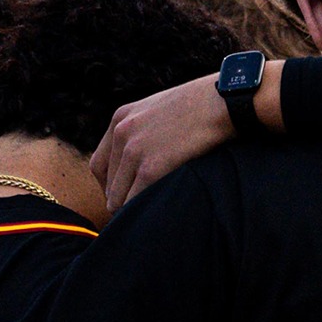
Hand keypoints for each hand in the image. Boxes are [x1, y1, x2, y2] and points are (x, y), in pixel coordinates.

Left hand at [91, 74, 232, 210]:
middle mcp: (121, 133)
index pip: (100, 165)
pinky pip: (136, 201)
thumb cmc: (201, 105)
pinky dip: (145, 212)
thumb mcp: (159, 109)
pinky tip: (157, 216)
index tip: (124, 196)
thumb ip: (144, 129)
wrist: (221, 101)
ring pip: (119, 198)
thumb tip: (144, 158)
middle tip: (140, 214)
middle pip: (109, 184)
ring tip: (148, 220)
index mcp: (120, 118)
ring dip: (132, 211)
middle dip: (121, 201)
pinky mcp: (151, 168)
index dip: (110, 186)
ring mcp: (134, 150)